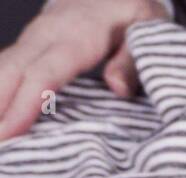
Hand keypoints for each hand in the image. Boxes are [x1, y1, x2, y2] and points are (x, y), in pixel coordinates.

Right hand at [0, 0, 166, 139]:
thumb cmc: (133, 15)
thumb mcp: (148, 30)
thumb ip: (133, 61)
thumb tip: (118, 88)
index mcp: (77, 36)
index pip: (45, 72)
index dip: (26, 102)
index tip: (10, 131)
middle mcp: (46, 35)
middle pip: (12, 70)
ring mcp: (34, 38)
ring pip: (3, 67)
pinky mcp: (30, 45)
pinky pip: (7, 67)